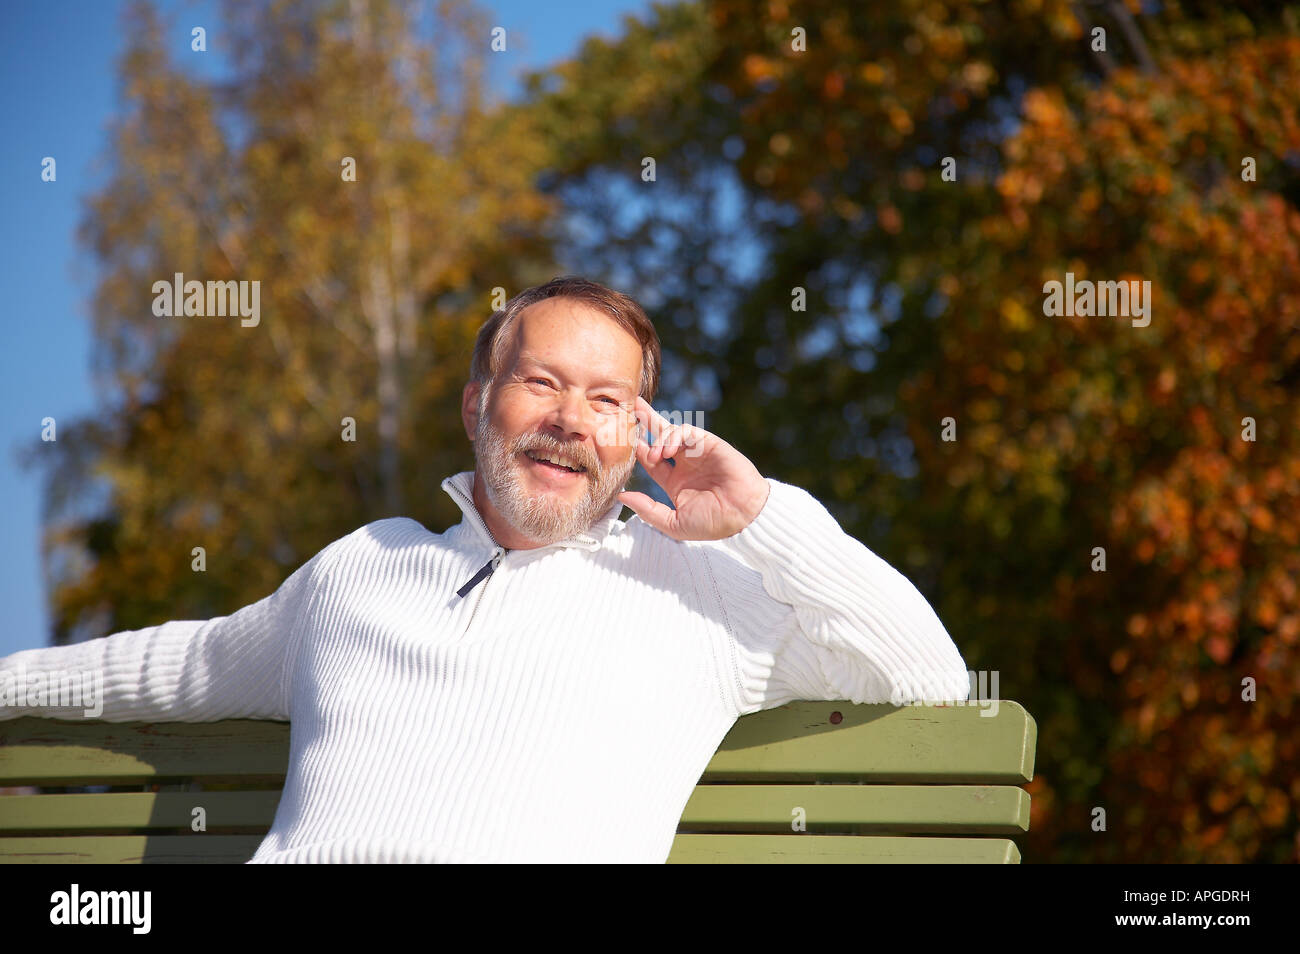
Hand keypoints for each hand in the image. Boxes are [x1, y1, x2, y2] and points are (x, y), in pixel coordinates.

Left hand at [617, 397, 770, 540]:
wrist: (744, 515)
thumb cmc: (712, 523)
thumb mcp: (674, 524)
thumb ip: (648, 511)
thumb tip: (622, 496)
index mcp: (675, 483)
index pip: (652, 462)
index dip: (638, 451)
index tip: (625, 444)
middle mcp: (685, 464)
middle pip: (660, 437)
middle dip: (646, 421)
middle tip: (632, 406)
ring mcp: (697, 453)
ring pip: (671, 431)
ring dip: (659, 438)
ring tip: (656, 453)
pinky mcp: (709, 444)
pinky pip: (686, 431)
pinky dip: (673, 436)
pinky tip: (667, 450)